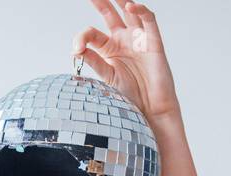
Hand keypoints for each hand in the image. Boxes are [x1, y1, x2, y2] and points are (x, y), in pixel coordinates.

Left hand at [72, 1, 180, 121]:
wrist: (151, 110)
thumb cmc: (131, 96)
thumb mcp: (107, 77)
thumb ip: (93, 61)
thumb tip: (75, 51)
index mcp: (109, 49)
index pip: (92, 34)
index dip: (82, 37)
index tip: (77, 48)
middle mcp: (124, 40)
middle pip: (110, 14)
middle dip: (101, 2)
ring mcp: (139, 39)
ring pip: (130, 12)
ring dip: (121, 0)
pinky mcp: (154, 42)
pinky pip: (149, 21)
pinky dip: (141, 11)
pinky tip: (130, 6)